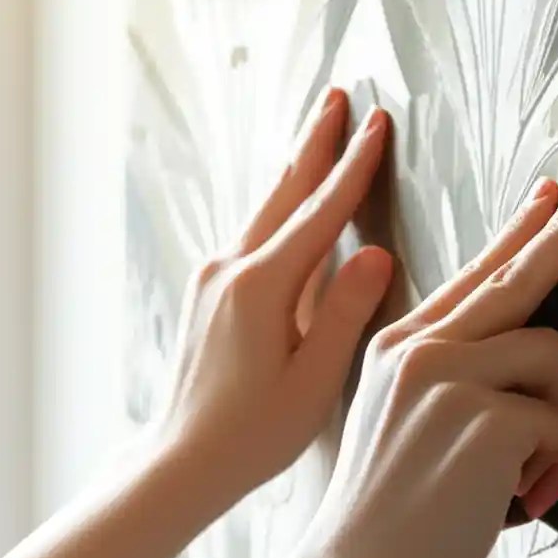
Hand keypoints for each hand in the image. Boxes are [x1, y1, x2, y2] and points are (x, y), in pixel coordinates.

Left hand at [156, 88, 392, 495]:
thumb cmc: (253, 434)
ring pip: (265, 210)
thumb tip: (374, 253)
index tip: (377, 123)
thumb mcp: (313, 380)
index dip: (353, 166)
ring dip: (295, 170)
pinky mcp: (207, 293)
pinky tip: (288, 203)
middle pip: (284, 192)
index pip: (320, 212)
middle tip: (337, 96)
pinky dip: (278, 207)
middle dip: (316, 143)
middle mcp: (231, 269)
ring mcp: (213, 278)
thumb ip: (344, 312)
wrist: (180, 461)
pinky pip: (253, 235)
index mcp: (262, 287)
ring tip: (317, 133)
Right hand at [288, 174, 557, 557]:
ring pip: (550, 358)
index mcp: (399, 348)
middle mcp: (419, 350)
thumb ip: (449, 376)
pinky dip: (555, 467)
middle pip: (516, 275)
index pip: (475, 275)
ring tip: (517, 470)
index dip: (521, 231)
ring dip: (553, 418)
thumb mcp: (401, 419)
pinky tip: (518, 495)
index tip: (552, 196)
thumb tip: (526, 353)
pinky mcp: (483, 420)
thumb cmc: (388, 510)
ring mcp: (448, 380)